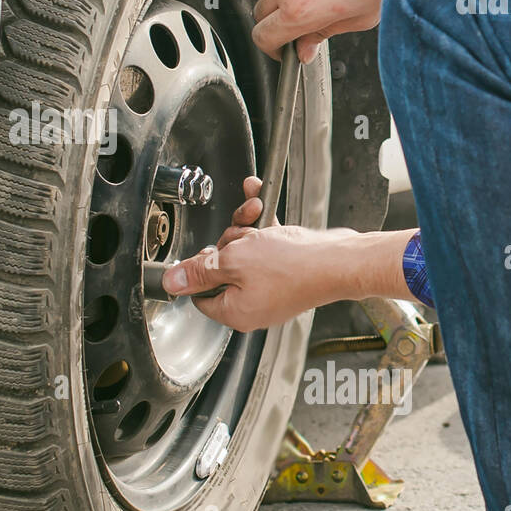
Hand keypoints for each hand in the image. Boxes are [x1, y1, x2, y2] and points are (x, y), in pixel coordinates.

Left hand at [162, 177, 418, 328]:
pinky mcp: (286, 271)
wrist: (339, 259)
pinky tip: (259, 199)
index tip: (210, 252)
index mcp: (235, 312)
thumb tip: (171, 283)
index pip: (200, 294)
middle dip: (229, 242)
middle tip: (241, 236)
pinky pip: (265, 246)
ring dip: (247, 229)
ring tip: (258, 217)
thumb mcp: (231, 262)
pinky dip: (262, 226)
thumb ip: (198, 272)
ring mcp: (270, 288)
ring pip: (244, 252)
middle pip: (222, 268)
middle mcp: (252, 304)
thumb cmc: (292, 265)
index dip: (200, 268)